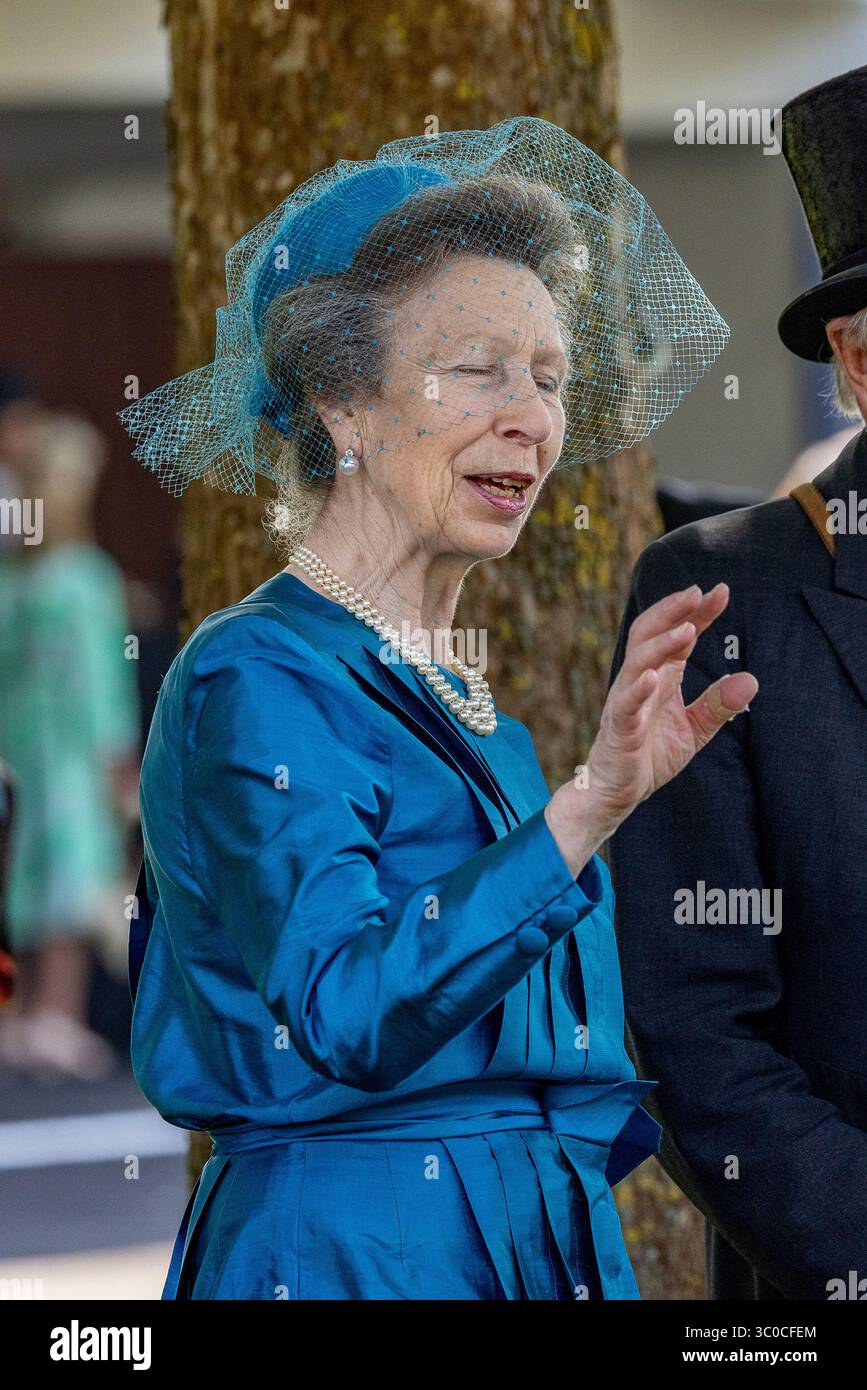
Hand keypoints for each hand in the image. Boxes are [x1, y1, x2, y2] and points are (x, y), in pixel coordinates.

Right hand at [545, 584, 757, 871]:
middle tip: (697, 592)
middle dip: (672, 611)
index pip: (677, 636)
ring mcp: (626, 702)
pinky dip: (637, 689)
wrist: (618, 793)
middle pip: (650, 634)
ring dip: (661, 644)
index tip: (721, 591)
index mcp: (660, 677)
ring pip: (638, 662)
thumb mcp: (694, 729)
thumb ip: (719, 705)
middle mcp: (640, 681)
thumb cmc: (649, 756)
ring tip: (686, 630)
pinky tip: (653, 678)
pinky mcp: (619, 728)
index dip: (697, 613)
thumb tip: (752, 680)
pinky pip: (625, 705)